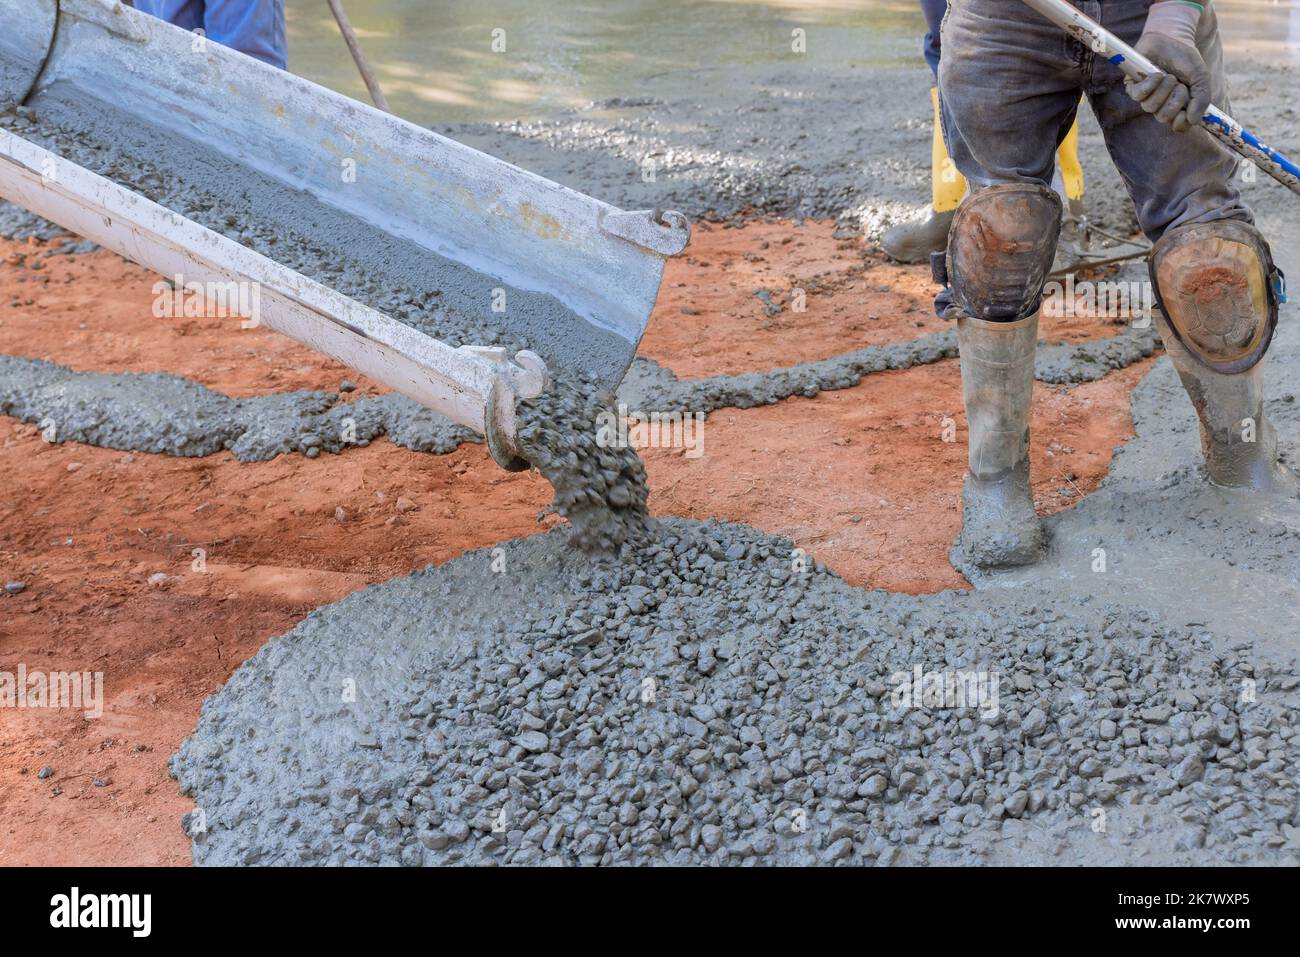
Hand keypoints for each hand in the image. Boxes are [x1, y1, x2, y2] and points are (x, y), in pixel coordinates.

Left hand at [1126, 1, 1212, 133]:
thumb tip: (1194, 121)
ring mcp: (1145, 96)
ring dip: (1163, 90)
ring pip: (1150, 107)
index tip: (1185, 114)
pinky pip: (1137, 96)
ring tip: (1168, 76)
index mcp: (1178, 104)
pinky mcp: (1132, 86)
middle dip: (1175, 101)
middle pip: (1163, 117)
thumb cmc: (1186, 58)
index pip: (1177, 126)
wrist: (1172, 37)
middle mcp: (1161, 103)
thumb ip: (1202, 98)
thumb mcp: (1200, 77)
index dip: (1180, 124)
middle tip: (1179, 84)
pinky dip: (1149, 85)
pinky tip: (1156, 74)